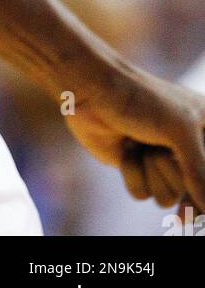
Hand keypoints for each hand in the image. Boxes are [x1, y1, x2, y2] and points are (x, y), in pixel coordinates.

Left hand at [65, 64, 204, 210]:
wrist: (92, 91)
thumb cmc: (140, 100)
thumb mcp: (181, 130)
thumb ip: (201, 173)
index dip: (201, 194)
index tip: (189, 196)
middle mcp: (187, 147)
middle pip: (194, 192)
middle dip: (170, 171)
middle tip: (158, 146)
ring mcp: (161, 159)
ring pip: (166, 197)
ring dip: (150, 171)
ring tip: (140, 143)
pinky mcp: (137, 167)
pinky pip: (142, 193)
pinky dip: (132, 174)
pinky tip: (125, 149)